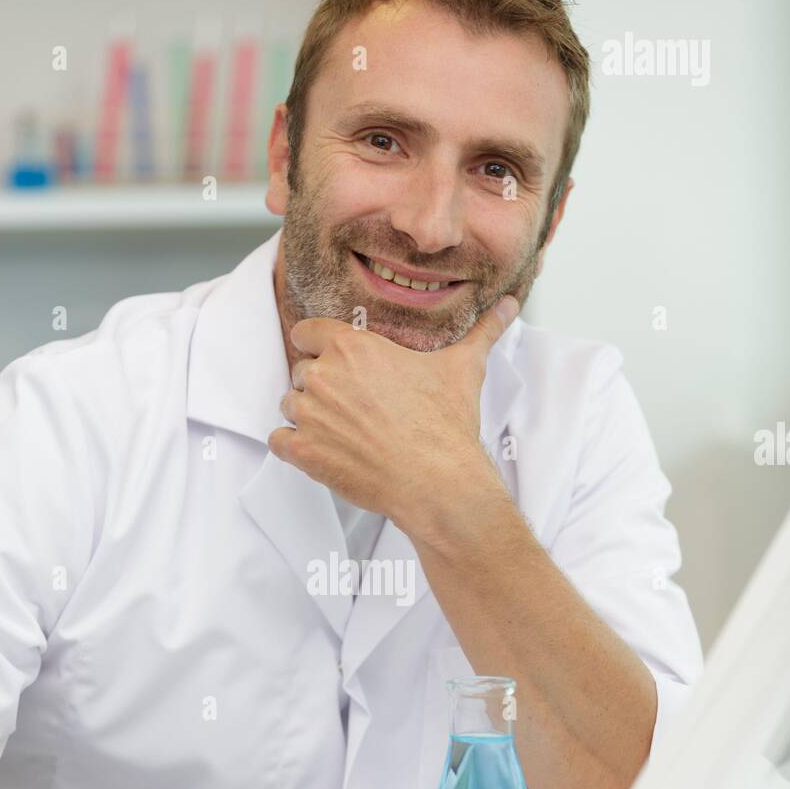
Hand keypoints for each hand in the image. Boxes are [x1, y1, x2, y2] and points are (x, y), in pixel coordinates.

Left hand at [268, 296, 518, 531]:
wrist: (436, 482)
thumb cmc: (446, 424)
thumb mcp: (464, 368)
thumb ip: (482, 331)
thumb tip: (511, 306)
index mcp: (352, 346)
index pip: (306, 332)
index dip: (316, 345)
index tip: (330, 360)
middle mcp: (324, 375)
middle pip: (300, 372)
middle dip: (320, 388)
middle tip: (350, 407)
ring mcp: (310, 414)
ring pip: (289, 405)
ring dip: (306, 416)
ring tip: (340, 431)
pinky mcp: (303, 451)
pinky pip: (278, 440)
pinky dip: (293, 446)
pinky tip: (321, 451)